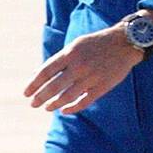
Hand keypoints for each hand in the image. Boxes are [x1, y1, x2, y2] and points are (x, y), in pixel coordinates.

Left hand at [23, 25, 142, 114]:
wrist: (126, 42)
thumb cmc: (97, 43)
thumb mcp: (77, 44)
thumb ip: (61, 59)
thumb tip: (41, 75)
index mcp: (70, 53)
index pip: (45, 72)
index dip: (33, 84)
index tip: (26, 93)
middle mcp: (79, 65)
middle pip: (53, 87)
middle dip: (40, 97)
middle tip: (33, 104)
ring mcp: (91, 77)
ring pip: (66, 96)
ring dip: (54, 104)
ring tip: (47, 108)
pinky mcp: (102, 86)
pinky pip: (84, 101)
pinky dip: (72, 108)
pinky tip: (65, 110)